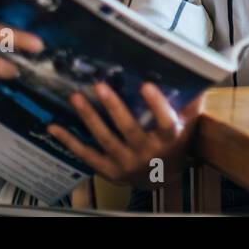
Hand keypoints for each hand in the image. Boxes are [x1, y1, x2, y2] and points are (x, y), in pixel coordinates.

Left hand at [46, 82, 202, 188]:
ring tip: (76, 97)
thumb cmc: (175, 142)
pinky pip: (87, 155)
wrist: (162, 177)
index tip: (146, 84)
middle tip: (100, 85)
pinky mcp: (109, 170)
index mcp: (169, 139)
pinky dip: (69, 141)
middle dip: (113, 107)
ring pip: (106, 140)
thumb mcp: (188, 122)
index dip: (156, 105)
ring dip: (90, 118)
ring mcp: (126, 163)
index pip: (165, 122)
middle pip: (129, 129)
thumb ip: (191, 100)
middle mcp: (147, 152)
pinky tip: (54, 126)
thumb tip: (194, 70)